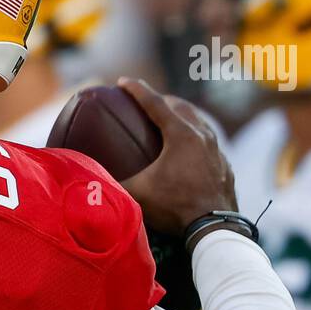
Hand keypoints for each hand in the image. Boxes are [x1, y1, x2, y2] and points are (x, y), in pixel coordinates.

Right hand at [117, 78, 237, 236]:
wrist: (213, 228)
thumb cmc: (173, 207)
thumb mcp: (137, 193)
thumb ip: (111, 183)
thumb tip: (85, 178)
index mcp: (180, 135)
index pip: (155, 103)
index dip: (137, 90)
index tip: (123, 81)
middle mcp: (202, 136)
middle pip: (181, 107)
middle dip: (163, 99)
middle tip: (149, 100)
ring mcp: (217, 151)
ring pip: (200, 123)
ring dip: (183, 117)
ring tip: (172, 120)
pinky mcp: (225, 166)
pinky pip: (210, 144)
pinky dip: (196, 140)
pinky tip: (191, 152)